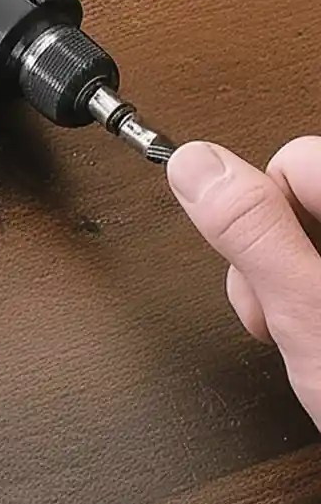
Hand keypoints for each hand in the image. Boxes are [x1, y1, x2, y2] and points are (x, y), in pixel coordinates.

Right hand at [167, 138, 320, 424]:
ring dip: (296, 285)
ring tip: (308, 343)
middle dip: (275, 259)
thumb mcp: (309, 316)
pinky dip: (320, 301)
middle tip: (282, 323)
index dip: (262, 222)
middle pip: (307, 195)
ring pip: (316, 237)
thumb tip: (196, 164)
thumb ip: (252, 232)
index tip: (269, 284)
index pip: (297, 160)